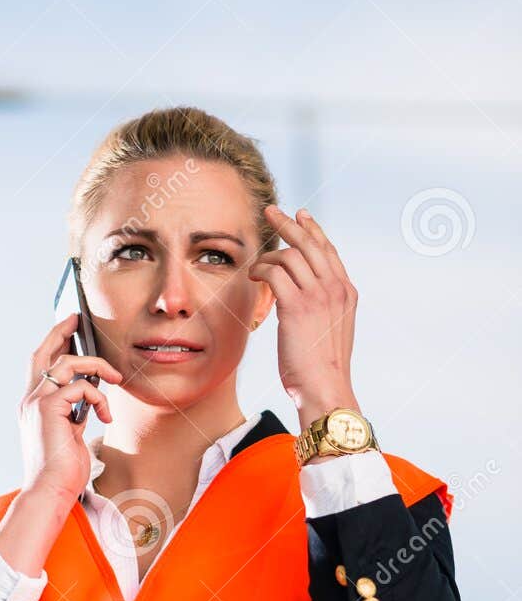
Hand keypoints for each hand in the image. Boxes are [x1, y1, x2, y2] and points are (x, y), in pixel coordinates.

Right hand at [19, 312, 121, 500]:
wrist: (51, 491)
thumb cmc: (63, 471)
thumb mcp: (70, 434)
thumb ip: (73, 412)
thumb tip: (89, 395)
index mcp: (33, 406)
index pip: (41, 366)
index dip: (54, 344)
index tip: (70, 330)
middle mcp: (30, 401)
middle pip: (43, 352)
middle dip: (61, 331)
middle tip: (77, 318)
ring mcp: (36, 403)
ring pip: (67, 363)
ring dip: (96, 366)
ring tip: (115, 379)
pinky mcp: (48, 409)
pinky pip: (80, 386)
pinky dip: (98, 397)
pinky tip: (105, 415)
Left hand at [249, 205, 359, 428]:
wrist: (326, 389)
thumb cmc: (323, 370)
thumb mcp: (330, 332)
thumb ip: (322, 310)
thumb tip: (302, 302)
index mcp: (346, 293)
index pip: (329, 251)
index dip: (313, 230)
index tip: (300, 216)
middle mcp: (336, 288)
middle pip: (310, 243)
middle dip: (289, 224)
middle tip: (271, 211)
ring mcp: (318, 295)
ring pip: (291, 255)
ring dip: (269, 256)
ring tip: (256, 267)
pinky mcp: (297, 306)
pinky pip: (275, 272)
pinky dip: (261, 269)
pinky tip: (253, 276)